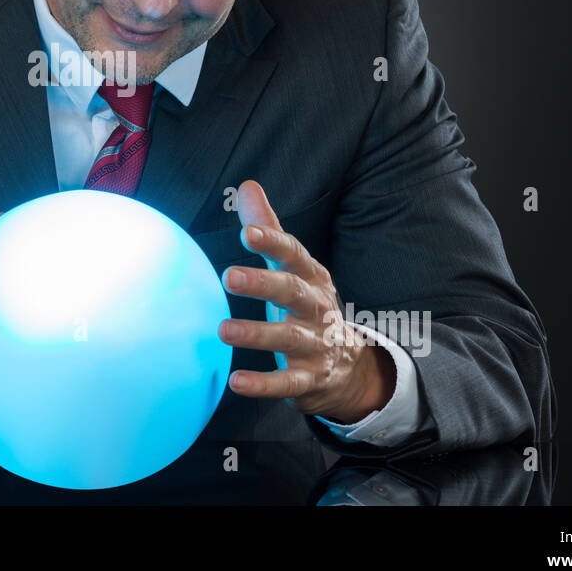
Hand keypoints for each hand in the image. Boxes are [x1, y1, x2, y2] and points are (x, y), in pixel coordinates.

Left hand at [218, 179, 393, 423]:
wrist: (349, 367)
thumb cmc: (307, 306)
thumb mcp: (293, 268)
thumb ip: (268, 230)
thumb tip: (247, 185)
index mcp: (312, 277)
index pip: (293, 254)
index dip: (272, 242)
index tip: (246, 233)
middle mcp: (317, 308)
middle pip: (293, 292)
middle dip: (263, 284)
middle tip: (228, 277)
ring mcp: (317, 345)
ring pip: (289, 337)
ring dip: (257, 334)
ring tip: (222, 330)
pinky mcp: (310, 379)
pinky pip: (288, 383)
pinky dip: (264, 384)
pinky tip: (236, 382)